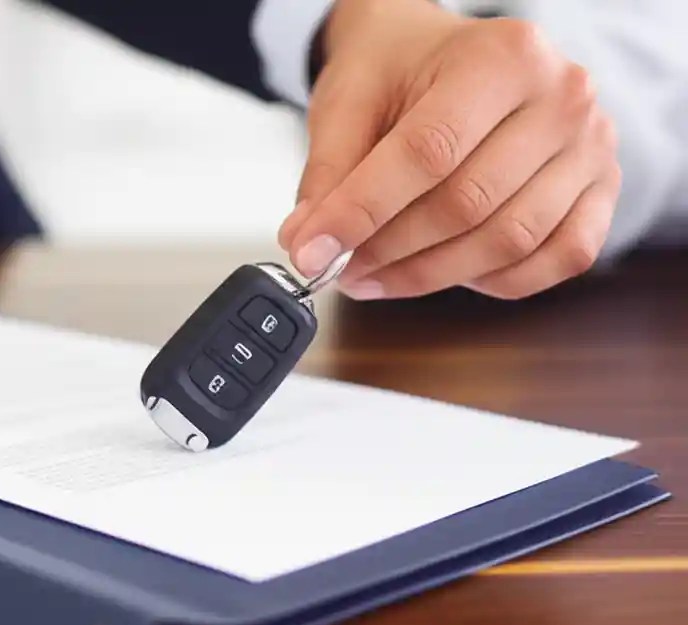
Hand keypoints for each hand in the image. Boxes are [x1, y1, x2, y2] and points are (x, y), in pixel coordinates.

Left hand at [279, 0, 620, 299]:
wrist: (449, 58)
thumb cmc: (403, 72)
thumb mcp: (350, 101)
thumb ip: (328, 173)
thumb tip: (308, 246)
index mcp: (501, 56)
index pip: (427, 152)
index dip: (363, 211)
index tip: (312, 252)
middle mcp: (563, 97)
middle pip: (468, 203)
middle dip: (389, 250)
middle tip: (336, 269)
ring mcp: (593, 147)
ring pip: (509, 241)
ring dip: (428, 274)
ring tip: (371, 275)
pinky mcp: (603, 191)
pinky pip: (556, 258)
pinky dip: (490, 280)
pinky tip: (438, 270)